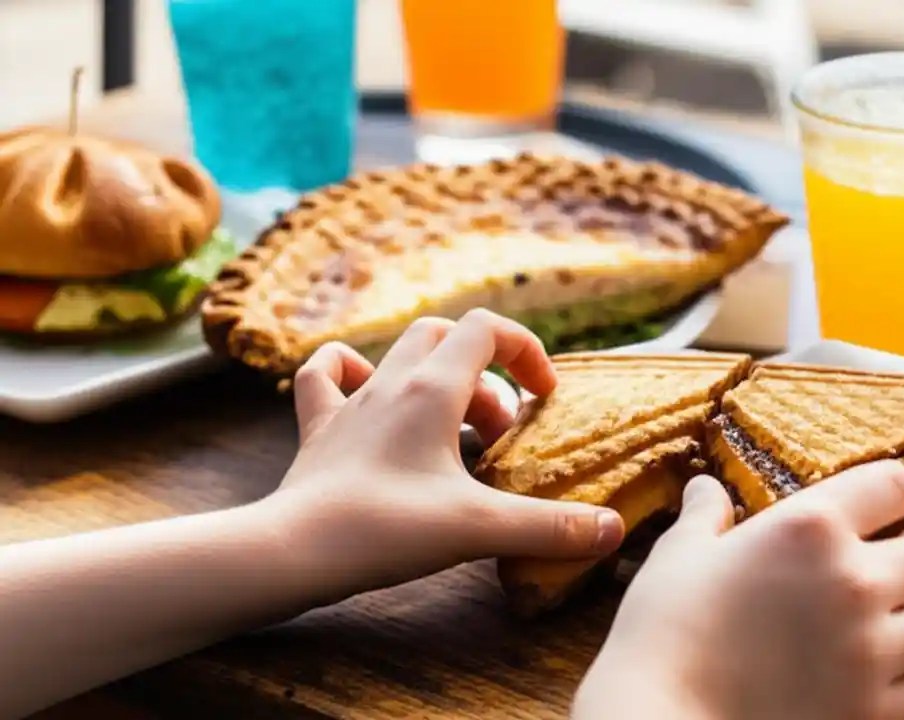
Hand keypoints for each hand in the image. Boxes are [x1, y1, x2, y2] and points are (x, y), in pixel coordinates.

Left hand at [267, 310, 624, 601]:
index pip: (487, 329)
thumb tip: (612, 530)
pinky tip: (367, 394)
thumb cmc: (383, 530)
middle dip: (485, 374)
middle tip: (500, 430)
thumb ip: (550, 527)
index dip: (525, 352)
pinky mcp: (319, 432)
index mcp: (431, 390)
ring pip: (397, 353)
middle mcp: (390, 383)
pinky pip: (326, 375)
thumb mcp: (480, 528)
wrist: (291, 551)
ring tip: (452, 428)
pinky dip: (351, 371)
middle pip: (446, 336)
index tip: (543, 399)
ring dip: (435, 376)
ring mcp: (350, 404)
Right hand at [575, 462, 903, 719]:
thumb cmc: (665, 631)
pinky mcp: (873, 710)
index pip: (895, 484)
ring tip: (897, 616)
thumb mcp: (679, 556)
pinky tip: (879, 666)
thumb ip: (706, 516)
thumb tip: (706, 488)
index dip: (888, 493)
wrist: (659, 719)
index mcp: (810, 528)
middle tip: (892, 562)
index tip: (873, 509)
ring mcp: (870, 652)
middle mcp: (855, 583)